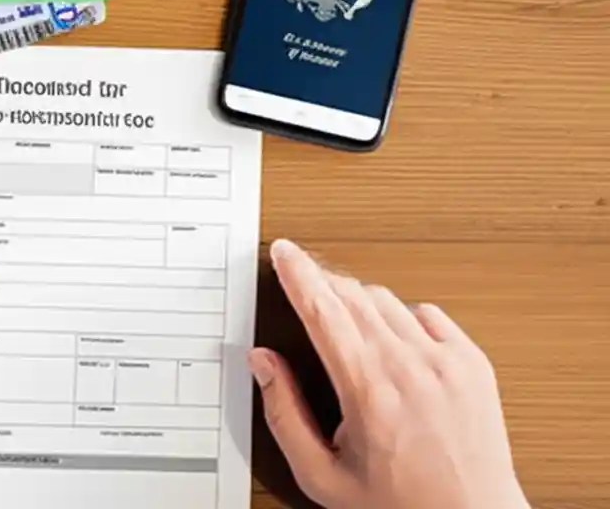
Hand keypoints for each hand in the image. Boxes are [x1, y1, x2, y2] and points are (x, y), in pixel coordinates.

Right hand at [250, 240, 528, 508]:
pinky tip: (391, 339)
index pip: (323, 310)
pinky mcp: (472, 363)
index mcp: (369, 391)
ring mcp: (447, 361)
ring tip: (343, 321)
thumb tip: (264, 363)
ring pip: (388, 300)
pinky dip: (402, 316)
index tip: (284, 253)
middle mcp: (411, 367)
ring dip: (357, 299)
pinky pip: (428, 314)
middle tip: (302, 281)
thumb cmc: (400, 504)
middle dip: (321, 281)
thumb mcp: (321, 474)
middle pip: (353, 295)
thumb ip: (284, 414)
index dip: (298, 274)